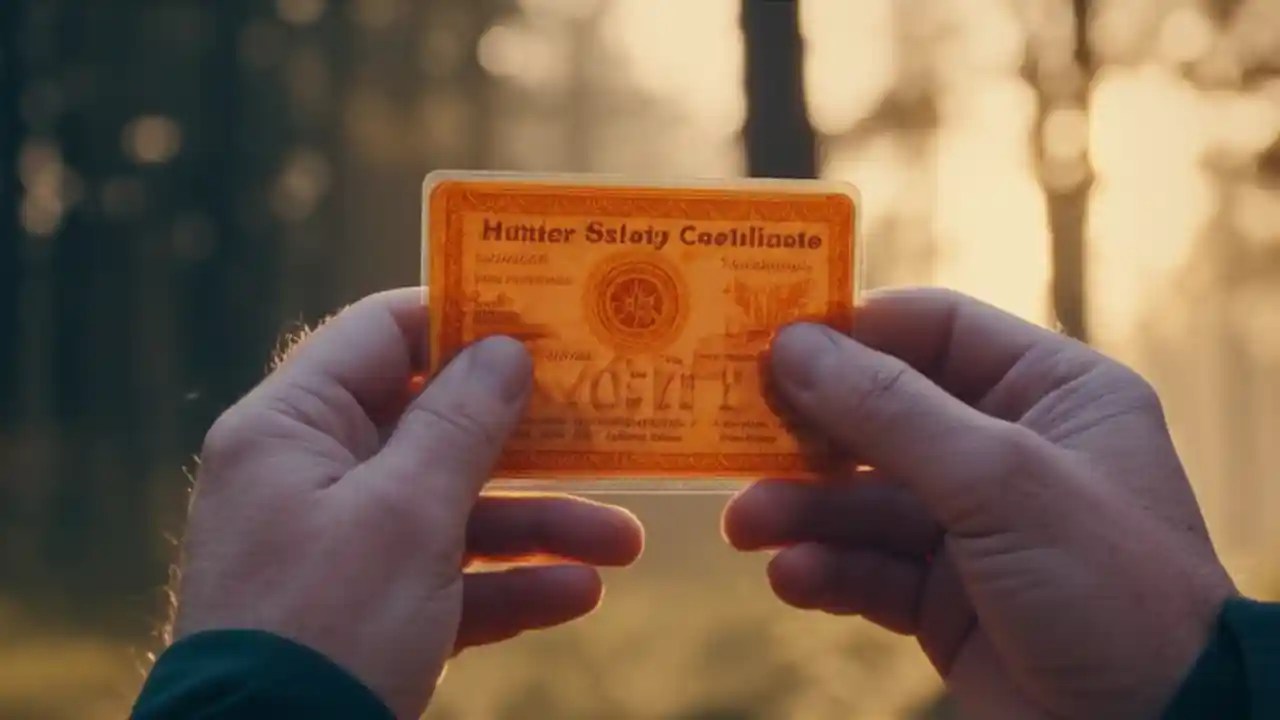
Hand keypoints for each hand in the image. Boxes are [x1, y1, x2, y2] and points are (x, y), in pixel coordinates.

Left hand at [172, 289, 643, 719]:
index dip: (463, 321)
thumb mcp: (405, 513)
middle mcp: (312, 475)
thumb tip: (505, 349)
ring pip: (454, 509)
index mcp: (292, 427)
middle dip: (529, 443)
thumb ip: (461, 424)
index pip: (382, 335)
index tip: (543, 322)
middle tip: (605, 427)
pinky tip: (577, 594)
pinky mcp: (366, 610)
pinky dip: (508, 584)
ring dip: (539, 523)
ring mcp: (340, 546)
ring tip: (623, 543)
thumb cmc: (327, 625)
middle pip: (436, 428)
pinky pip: (447, 577)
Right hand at [723, 289, 1234, 719]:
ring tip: (746, 524)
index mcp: (1052, 392)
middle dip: (810, 432)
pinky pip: (868, 568)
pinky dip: (827, 570)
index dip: (854, 330)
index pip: (936, 330)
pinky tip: (793, 578)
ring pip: (864, 498)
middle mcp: (1009, 450)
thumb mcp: (998, 480)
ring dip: (803, 509)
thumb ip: (889, 410)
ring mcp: (974, 528)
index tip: (769, 339)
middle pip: (883, 415)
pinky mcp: (944, 599)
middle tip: (733, 433)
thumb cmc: (1107, 587)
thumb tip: (794, 345)